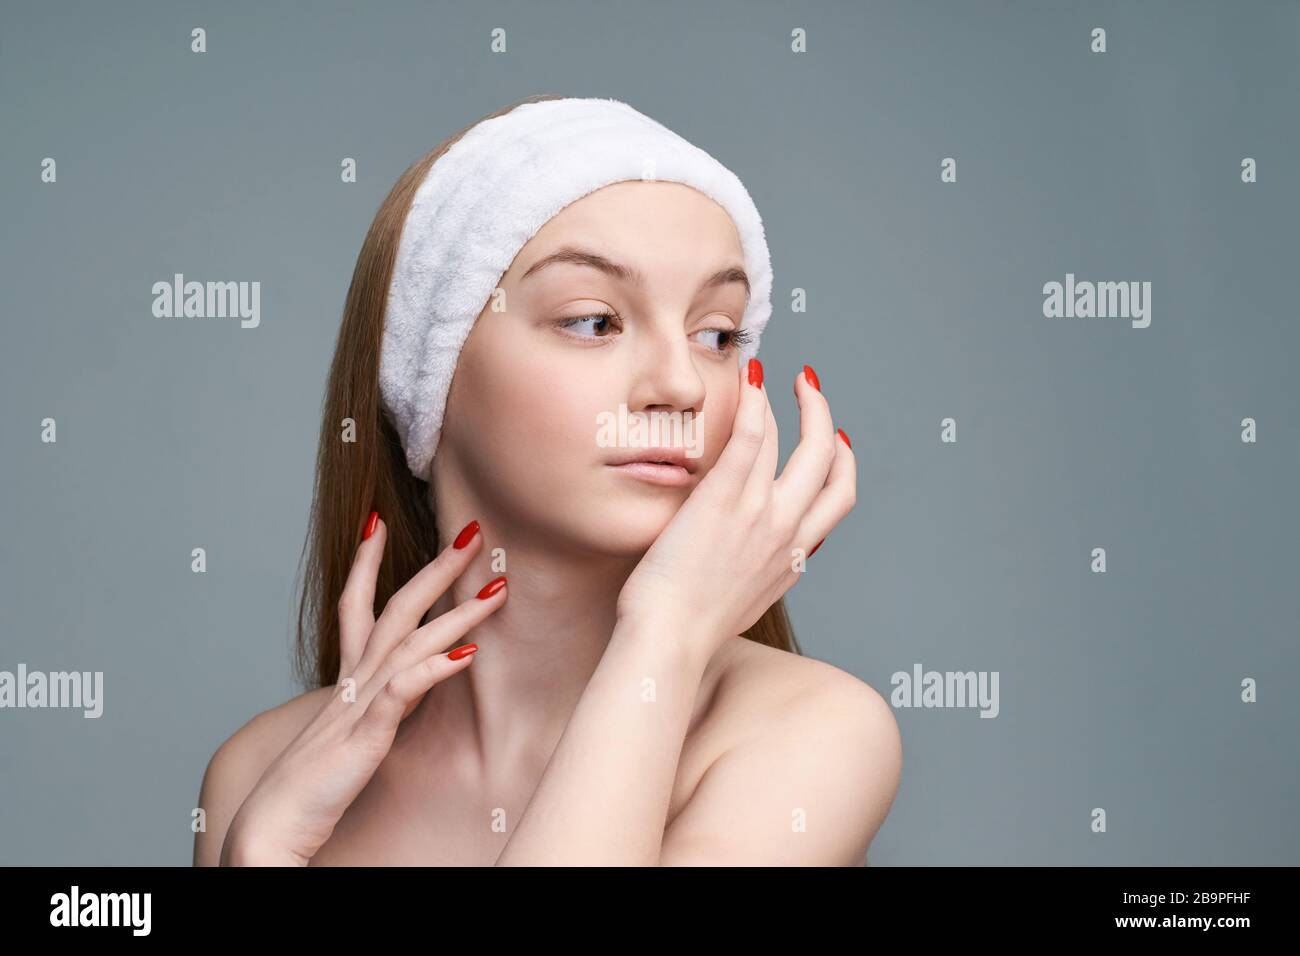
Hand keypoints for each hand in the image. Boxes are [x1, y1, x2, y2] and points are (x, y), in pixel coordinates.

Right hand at [220, 515, 506, 865]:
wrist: (271, 826)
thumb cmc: (311, 786)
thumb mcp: (348, 736)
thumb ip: (374, 708)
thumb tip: (400, 691)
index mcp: (346, 679)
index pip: (356, 605)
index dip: (367, 562)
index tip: (378, 519)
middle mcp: (352, 681)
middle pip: (397, 608)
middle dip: (437, 568)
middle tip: (474, 532)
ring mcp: (358, 704)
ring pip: (411, 642)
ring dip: (458, 613)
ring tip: (498, 590)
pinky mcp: (365, 734)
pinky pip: (402, 692)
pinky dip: (435, 670)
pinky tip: (468, 656)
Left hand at [616, 360, 855, 659]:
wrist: (670, 642)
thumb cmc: (688, 632)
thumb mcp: (742, 604)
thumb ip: (756, 573)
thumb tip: (753, 558)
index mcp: (793, 558)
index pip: (837, 500)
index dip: (842, 463)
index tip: (835, 440)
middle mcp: (787, 531)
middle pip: (828, 460)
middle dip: (823, 414)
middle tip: (810, 386)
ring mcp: (759, 511)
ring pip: (788, 439)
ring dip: (786, 399)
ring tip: (768, 372)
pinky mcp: (724, 497)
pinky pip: (751, 434)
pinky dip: (756, 399)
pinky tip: (750, 376)